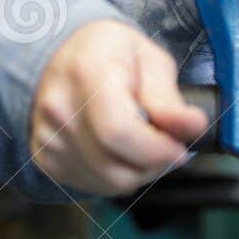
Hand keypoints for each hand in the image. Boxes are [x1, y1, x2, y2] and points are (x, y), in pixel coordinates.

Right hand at [30, 19, 208, 195]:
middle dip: (154, 165)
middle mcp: (59, 109)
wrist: (62, 53)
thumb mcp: (150, 59)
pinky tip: (121, 151)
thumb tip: (194, 126)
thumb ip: (168, 98)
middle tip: (167, 145)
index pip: (119, 131)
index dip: (157, 150)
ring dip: (137, 173)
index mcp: (87, 74)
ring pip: (107, 183)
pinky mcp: (45, 157)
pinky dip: (115, 176)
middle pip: (115, 167)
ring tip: (145, 146)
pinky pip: (92, 185)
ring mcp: (47, 136)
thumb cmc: (110, 52)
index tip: (179, 148)